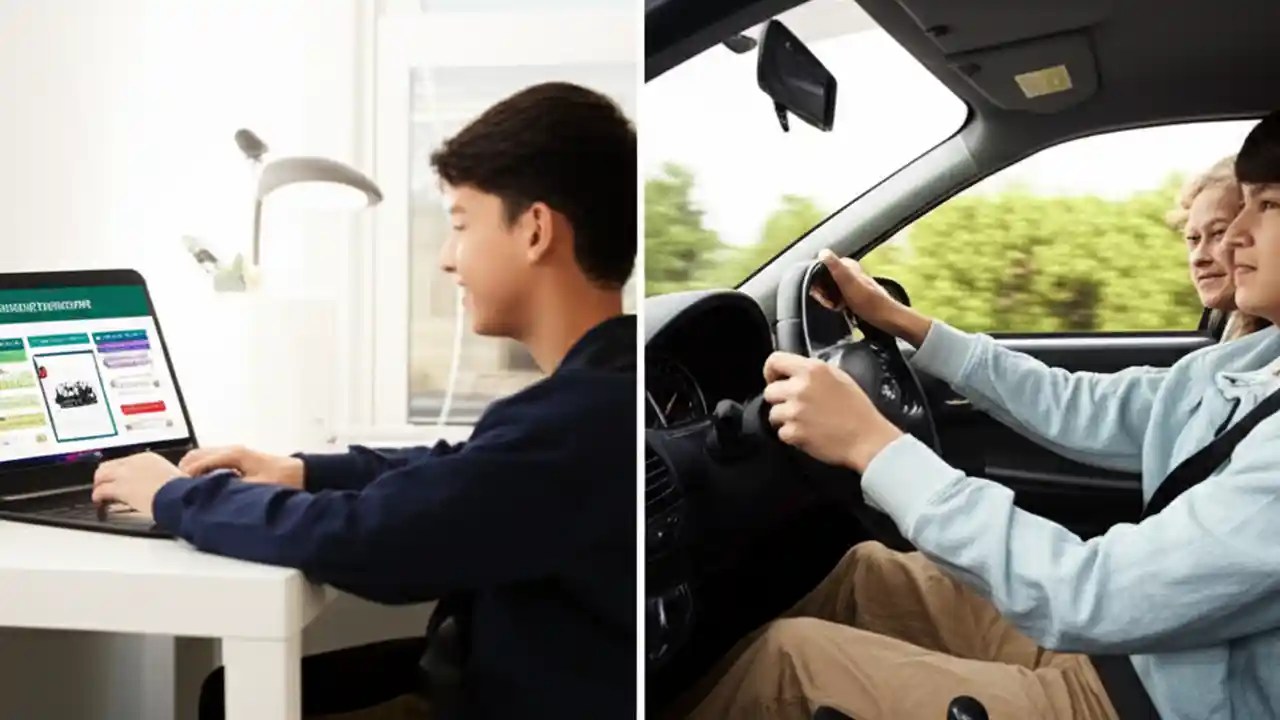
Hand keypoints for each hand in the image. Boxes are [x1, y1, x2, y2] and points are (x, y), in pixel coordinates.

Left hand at [92, 452, 187, 516]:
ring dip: (99, 484)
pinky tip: (99, 501)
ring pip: (101, 475)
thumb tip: (165, 485)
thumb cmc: (180, 489)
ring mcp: (124, 474)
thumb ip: (163, 477)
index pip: (126, 461)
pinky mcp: (119, 488)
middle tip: (103, 483)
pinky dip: (98, 496)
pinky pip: (101, 490)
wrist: (177, 495)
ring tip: (99, 492)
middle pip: (109, 465)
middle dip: (105, 475)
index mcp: (148, 458)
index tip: (120, 477)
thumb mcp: (173, 476)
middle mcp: (133, 463)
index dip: (120, 470)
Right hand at [178, 446, 304, 489]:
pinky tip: (199, 484)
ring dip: (190, 469)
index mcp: (235, 455)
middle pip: (195, 455)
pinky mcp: (235, 459)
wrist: (299, 473)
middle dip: (183, 472)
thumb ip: (235, 489)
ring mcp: (233, 453)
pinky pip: (209, 460)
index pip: (200, 462)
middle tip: (177, 491)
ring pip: (200, 456)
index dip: (186, 477)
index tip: (178, 491)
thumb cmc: (282, 478)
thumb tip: (215, 496)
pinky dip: (199, 468)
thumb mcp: (258, 487)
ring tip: (185, 489)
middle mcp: (232, 451)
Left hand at [763, 352, 902, 471]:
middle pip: (770, 391)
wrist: (867, 439)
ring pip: (773, 414)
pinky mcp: (794, 432)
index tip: (775, 380)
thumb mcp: (839, 377)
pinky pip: (781, 433)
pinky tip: (809, 433)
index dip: (771, 371)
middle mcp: (800, 388)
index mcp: (812, 370)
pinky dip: (792, 436)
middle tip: (797, 406)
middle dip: (780, 400)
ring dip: (785, 419)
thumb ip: (813, 372)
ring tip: (806, 422)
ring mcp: (795, 411)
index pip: (774, 361)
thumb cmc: (858, 410)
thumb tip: (793, 373)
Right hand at [809, 249, 931, 345]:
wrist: (888, 319)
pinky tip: (841, 310)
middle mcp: (852, 272)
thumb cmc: (869, 303)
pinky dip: (837, 304)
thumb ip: (836, 267)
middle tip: (829, 303)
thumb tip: (822, 251)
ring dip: (829, 299)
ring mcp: (854, 284)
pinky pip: (839, 298)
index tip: (819, 292)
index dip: (817, 280)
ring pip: (832, 289)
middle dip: (823, 291)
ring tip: (835, 308)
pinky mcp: (856, 296)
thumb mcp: (849, 283)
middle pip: (827, 278)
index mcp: (849, 266)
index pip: (823, 267)